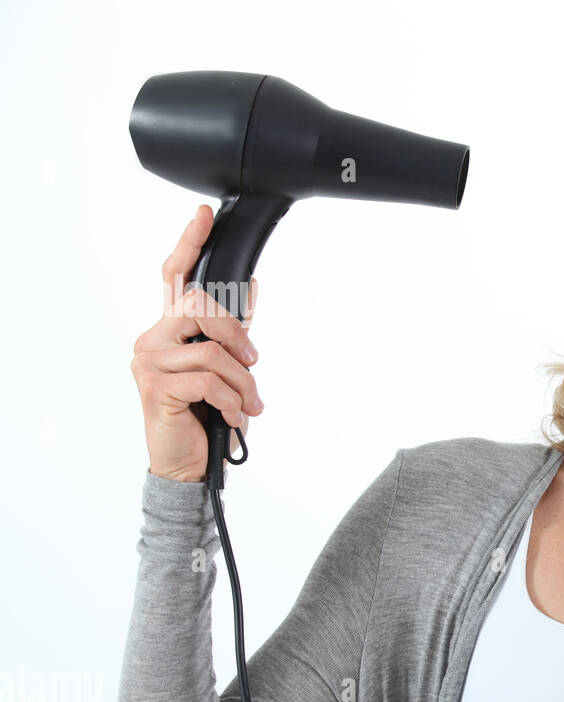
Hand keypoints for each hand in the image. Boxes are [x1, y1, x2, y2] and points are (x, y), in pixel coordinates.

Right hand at [130, 205, 264, 481]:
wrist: (187, 463)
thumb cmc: (204, 415)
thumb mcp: (225, 369)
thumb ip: (230, 333)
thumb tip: (251, 288)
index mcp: (170, 330)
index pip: (174, 277)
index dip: (189, 243)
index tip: (204, 215)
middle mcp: (153, 339)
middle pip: (201, 309)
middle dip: (238, 337)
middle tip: (253, 364)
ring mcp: (150, 362)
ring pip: (212, 353)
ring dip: (242, 383)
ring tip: (248, 405)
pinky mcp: (155, 388)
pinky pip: (208, 382)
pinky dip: (231, 402)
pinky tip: (233, 417)